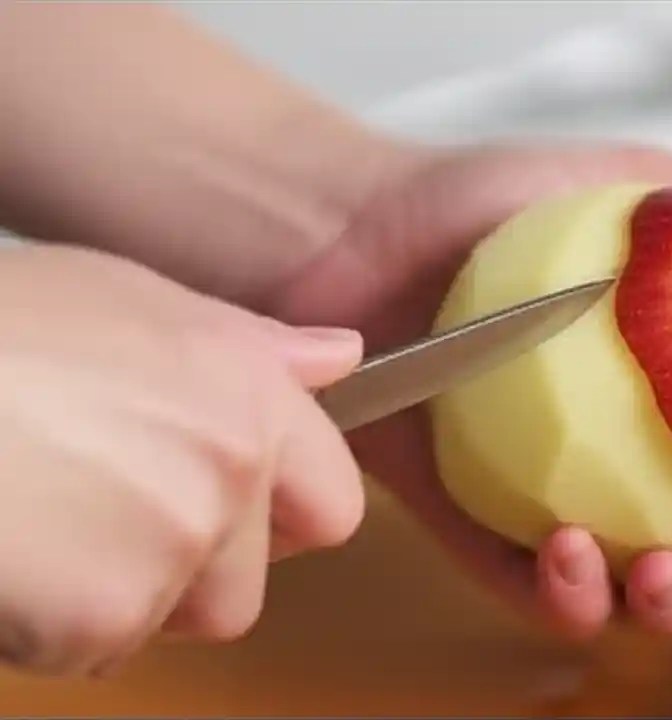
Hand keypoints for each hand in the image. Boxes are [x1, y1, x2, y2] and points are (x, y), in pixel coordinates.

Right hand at [0, 245, 364, 675]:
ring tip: (38, 523)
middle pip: (246, 582)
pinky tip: (11, 557)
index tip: (231, 512)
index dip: (280, 519)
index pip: (332, 502)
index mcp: (248, 395)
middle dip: (189, 576)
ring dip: (114, 599)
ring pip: (168, 617)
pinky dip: (48, 627)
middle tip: (99, 517)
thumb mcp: (120, 296)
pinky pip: (92, 648)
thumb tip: (338, 361)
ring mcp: (176, 546)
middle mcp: (232, 471)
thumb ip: (244, 342)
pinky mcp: (104, 615)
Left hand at [266, 141, 671, 638]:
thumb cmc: (493, 206)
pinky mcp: (494, 539)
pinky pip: (547, 596)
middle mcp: (647, 463)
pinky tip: (570, 553)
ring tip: (660, 567)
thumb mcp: (629, 184)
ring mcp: (576, 505)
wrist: (361, 232)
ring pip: (655, 596)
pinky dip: (573, 597)